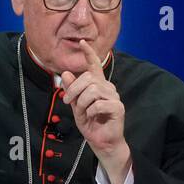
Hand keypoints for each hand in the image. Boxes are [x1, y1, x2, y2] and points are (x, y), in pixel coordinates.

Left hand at [61, 40, 128, 182]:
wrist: (101, 142)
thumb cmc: (90, 123)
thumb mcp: (76, 105)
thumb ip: (71, 90)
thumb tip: (66, 73)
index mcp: (97, 85)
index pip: (94, 65)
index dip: (89, 53)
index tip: (82, 42)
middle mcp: (107, 87)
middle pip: (88, 79)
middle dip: (74, 89)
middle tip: (68, 101)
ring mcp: (114, 97)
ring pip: (92, 90)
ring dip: (82, 102)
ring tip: (82, 112)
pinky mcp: (118, 107)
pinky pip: (99, 104)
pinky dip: (90, 112)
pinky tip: (92, 117)